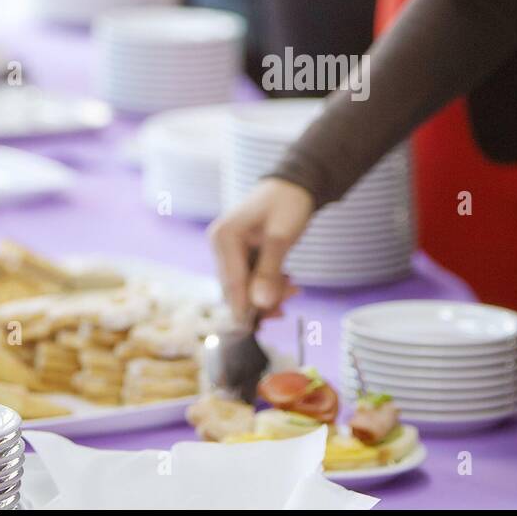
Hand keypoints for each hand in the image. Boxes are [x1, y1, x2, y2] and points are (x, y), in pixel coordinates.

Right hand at [207, 178, 313, 320]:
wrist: (296, 184)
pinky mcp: (240, 255)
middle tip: (287, 305)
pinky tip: (287, 283)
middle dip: (260, 302)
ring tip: (293, 290)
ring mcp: (229, 250)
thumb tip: (261, 305)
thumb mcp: (282, 237)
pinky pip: (251, 279)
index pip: (232, 283)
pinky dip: (268, 285)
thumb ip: (270, 272)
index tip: (255, 331)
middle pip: (235, 289)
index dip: (244, 309)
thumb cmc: (288, 203)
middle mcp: (221, 245)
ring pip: (244, 287)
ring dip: (267, 294)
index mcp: (224, 237)